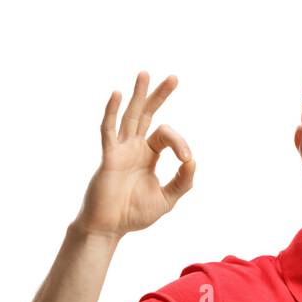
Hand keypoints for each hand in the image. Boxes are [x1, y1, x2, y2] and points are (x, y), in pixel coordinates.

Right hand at [73, 71, 195, 238]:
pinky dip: (111, 112)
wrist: (109, 228)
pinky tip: (117, 94)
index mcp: (147, 155)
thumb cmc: (133, 214)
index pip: (166, 136)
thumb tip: (193, 161)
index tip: (186, 160)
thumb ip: (182, 182)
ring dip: (139, 95)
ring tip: (145, 74)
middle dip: (160, 96)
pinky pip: (108, 130)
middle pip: (148, 114)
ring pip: (130, 116)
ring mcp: (120, 150)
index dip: (180, 143)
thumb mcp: (166, 199)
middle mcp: (134, 148)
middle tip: (174, 77)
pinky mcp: (108, 157)